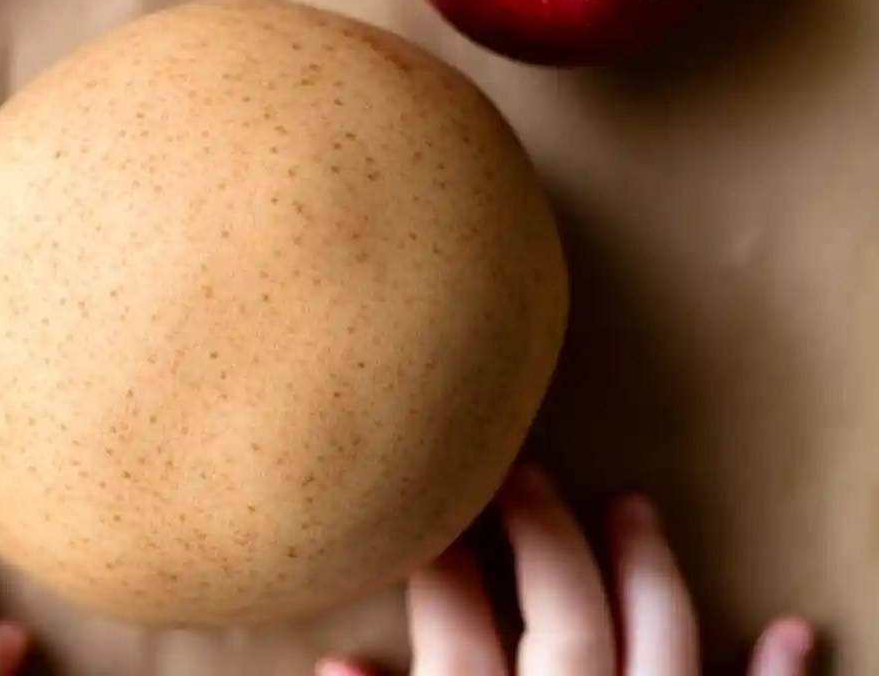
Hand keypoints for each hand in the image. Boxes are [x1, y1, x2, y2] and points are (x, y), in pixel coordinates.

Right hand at [318, 466, 814, 675]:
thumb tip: (336, 665)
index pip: (455, 626)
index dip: (436, 563)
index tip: (422, 518)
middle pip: (566, 614)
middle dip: (540, 534)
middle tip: (518, 473)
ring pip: (664, 643)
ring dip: (651, 570)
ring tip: (634, 505)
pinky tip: (793, 630)